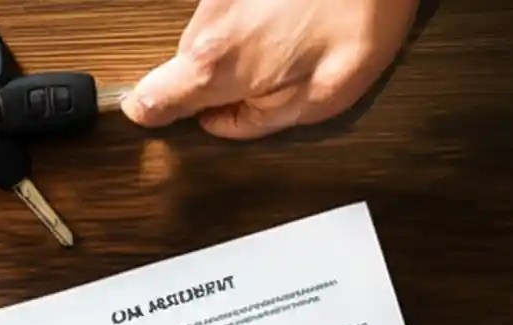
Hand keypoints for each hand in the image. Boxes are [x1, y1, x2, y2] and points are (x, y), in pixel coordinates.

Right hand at [121, 0, 418, 138]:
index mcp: (220, 63)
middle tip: (270, 81)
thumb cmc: (359, 20)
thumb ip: (258, 121)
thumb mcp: (318, 98)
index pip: (152, 99)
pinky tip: (292, 15)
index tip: (162, 120)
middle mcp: (208, 21)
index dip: (154, 114)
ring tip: (291, 42)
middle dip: (220, 80)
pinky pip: (230, 8)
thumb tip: (221, 125)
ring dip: (241, 45)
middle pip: (188, 66)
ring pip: (210, 35)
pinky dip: (254, 17)